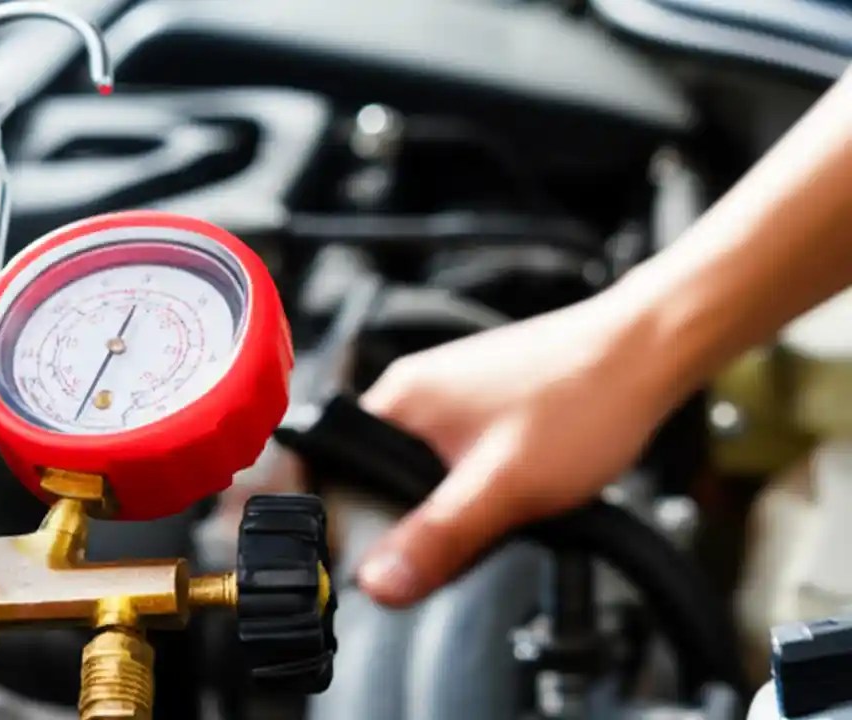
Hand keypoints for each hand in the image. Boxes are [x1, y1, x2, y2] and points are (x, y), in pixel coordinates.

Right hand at [356, 293, 682, 606]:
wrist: (647, 354)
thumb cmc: (584, 396)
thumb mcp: (504, 488)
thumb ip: (437, 538)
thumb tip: (377, 583)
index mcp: (398, 402)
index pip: (330, 474)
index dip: (345, 526)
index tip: (373, 562)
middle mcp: (413, 394)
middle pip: (375, 483)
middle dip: (411, 524)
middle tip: (463, 535)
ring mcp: (446, 398)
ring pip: (418, 478)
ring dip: (449, 508)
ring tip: (498, 507)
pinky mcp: (479, 407)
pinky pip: (451, 464)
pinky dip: (475, 489)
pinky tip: (511, 491)